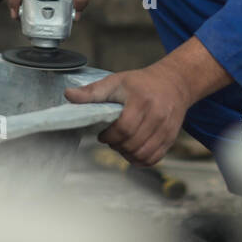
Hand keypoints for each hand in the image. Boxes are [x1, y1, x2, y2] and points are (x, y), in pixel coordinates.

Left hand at [64, 62, 192, 166]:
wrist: (173, 83)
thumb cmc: (141, 83)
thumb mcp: (115, 81)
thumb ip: (92, 91)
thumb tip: (68, 95)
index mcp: (141, 100)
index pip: (125, 128)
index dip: (110, 136)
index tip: (103, 135)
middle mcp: (157, 115)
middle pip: (133, 143)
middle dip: (117, 146)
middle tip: (111, 140)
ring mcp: (167, 128)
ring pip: (144, 154)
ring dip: (127, 155)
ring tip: (121, 145)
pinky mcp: (171, 137)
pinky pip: (155, 158)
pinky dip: (141, 160)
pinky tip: (132, 151)